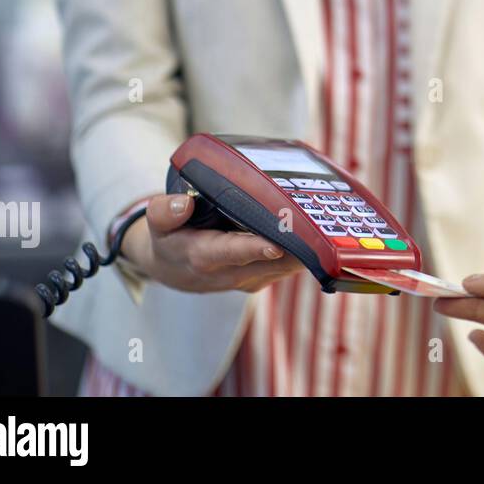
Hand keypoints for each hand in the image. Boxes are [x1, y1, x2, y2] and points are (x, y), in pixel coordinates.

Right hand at [120, 194, 304, 292]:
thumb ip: (165, 212)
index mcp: (203, 257)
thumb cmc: (171, 238)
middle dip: (295, 246)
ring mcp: (251, 279)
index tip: (276, 245)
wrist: (175, 269)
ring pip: (286, 265)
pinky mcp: (265, 277)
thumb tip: (184, 204)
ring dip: (305, 248)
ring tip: (326, 224)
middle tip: (319, 224)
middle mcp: (230, 274)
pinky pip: (289, 264)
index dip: (254, 249)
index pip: (231, 253)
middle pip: (270, 262)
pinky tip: (319, 230)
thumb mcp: (157, 223)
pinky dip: (304, 249)